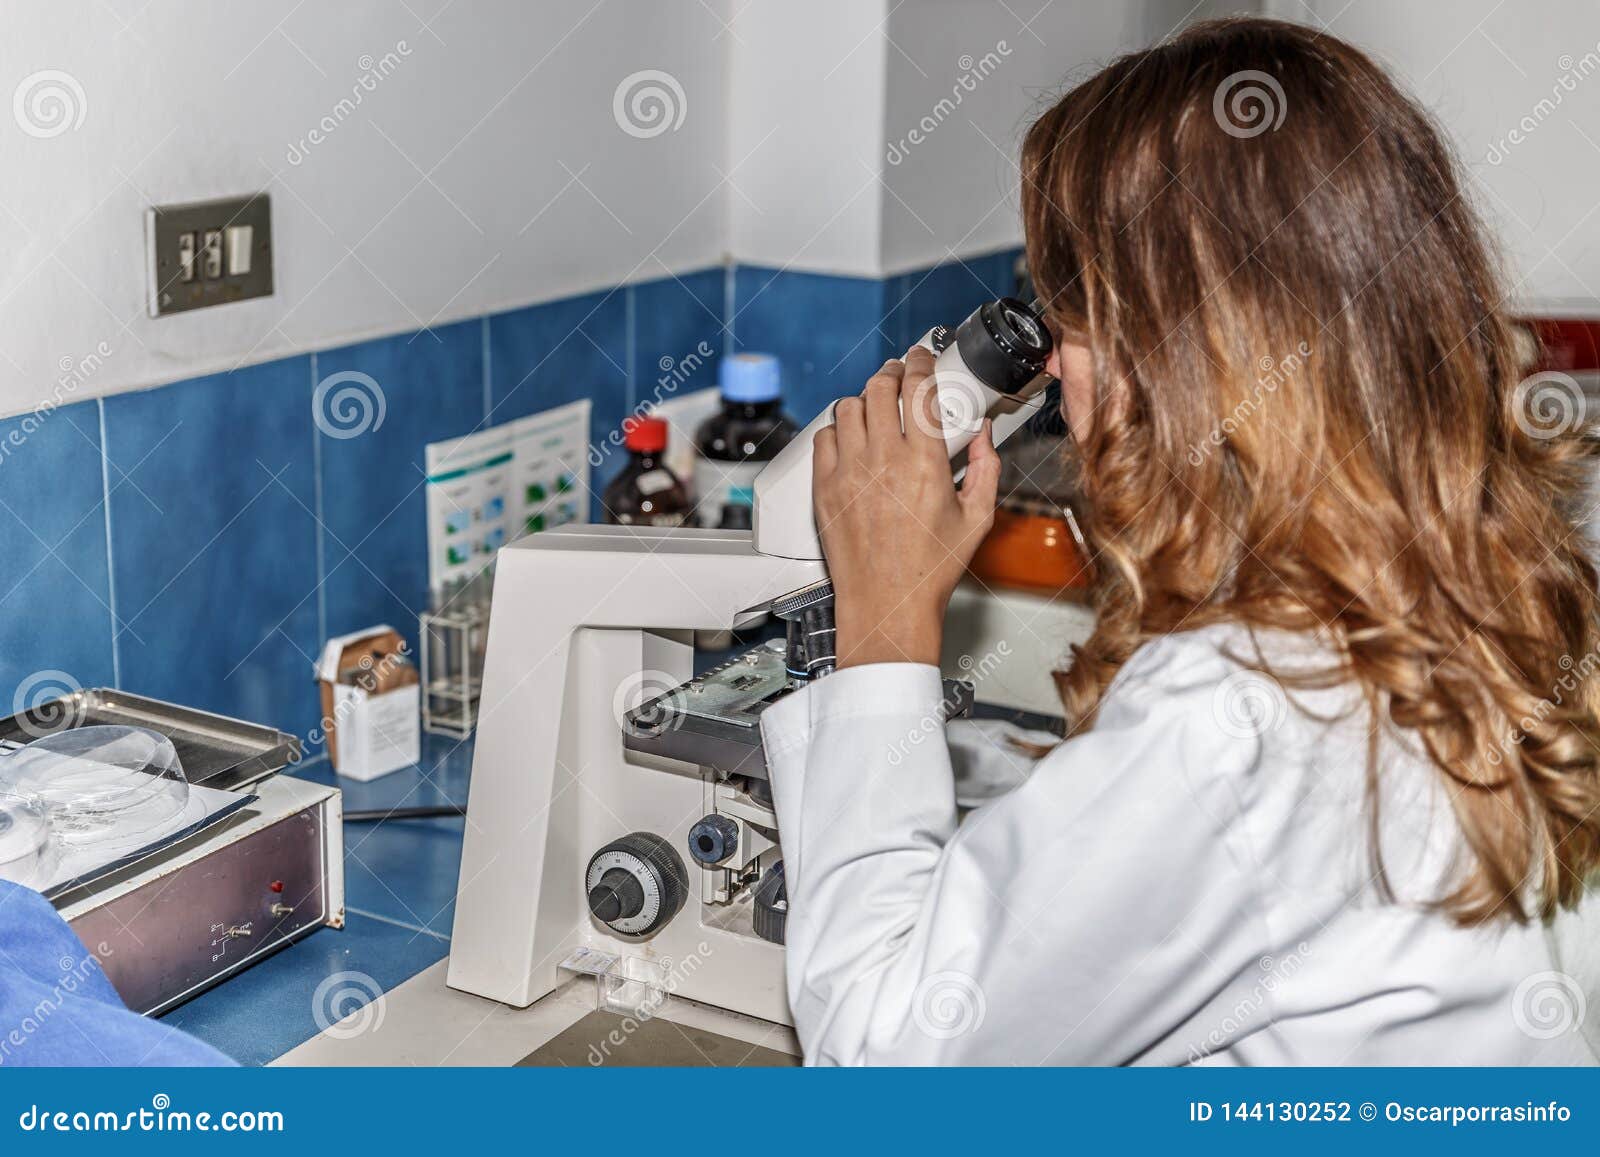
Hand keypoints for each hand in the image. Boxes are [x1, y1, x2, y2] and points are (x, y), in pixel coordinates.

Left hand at [813, 346, 1000, 668]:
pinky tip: (851, 437)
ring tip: (875, 406)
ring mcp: (848, 474)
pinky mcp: (824, 489)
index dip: (921, 363)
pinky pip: (824, 438)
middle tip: (899, 375)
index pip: (919, 390)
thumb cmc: (930, 571)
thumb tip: (985, 433)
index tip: (923, 357)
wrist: (886, 605)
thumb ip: (987, 468)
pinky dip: (837, 429)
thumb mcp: (977, 519)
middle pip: (878, 388)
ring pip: (847, 408)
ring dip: (863, 399)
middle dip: (891, 372)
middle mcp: (883, 462)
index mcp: (924, 464)